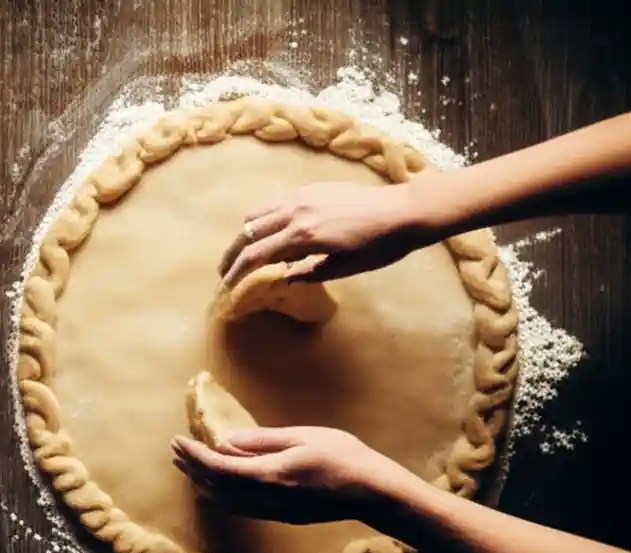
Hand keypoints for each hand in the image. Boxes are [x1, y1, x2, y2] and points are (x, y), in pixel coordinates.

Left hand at [172, 426, 419, 523]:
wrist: (372, 492)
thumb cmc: (343, 457)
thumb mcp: (303, 437)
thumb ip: (263, 440)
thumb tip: (228, 441)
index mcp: (268, 474)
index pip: (218, 467)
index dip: (194, 456)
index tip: (177, 441)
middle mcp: (265, 498)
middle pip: (216, 486)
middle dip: (192, 469)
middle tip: (176, 451)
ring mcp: (273, 511)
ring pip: (226, 501)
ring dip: (203, 484)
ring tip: (188, 467)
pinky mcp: (282, 516)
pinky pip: (241, 508)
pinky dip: (221, 497)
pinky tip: (214, 491)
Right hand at [219, 182, 435, 286]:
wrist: (404, 211)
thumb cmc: (380, 246)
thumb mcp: (345, 268)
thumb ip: (310, 272)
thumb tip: (284, 276)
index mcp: (303, 237)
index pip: (256, 255)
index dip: (237, 271)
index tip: (227, 285)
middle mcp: (296, 213)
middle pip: (249, 231)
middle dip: (233, 252)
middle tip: (225, 270)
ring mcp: (302, 196)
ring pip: (258, 212)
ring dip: (246, 233)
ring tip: (246, 248)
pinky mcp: (311, 188)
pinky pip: (275, 201)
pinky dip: (264, 216)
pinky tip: (271, 228)